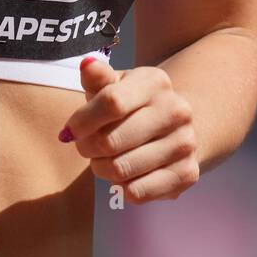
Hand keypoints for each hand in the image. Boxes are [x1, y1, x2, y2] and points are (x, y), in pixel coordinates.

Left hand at [58, 56, 199, 203]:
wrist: (174, 126)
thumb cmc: (132, 104)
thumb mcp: (114, 84)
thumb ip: (97, 77)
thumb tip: (87, 65)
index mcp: (155, 82)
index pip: (111, 102)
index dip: (83, 121)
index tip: (69, 131)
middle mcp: (176, 111)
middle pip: (112, 141)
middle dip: (87, 148)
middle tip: (84, 146)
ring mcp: (185, 144)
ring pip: (122, 169)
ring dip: (101, 169)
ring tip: (101, 160)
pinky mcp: (187, 174)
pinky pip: (139, 192)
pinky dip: (122, 187)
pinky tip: (123, 175)